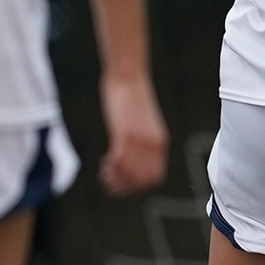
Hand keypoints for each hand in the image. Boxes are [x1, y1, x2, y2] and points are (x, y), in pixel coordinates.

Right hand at [98, 73, 167, 195]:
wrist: (128, 78)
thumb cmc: (133, 99)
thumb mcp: (144, 124)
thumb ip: (143, 141)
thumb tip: (134, 155)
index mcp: (160, 143)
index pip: (154, 177)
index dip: (138, 186)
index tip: (124, 181)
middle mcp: (152, 144)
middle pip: (141, 180)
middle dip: (124, 186)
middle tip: (109, 181)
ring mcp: (139, 140)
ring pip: (129, 174)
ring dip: (115, 179)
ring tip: (105, 174)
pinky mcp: (124, 133)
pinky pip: (118, 161)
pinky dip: (110, 168)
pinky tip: (104, 162)